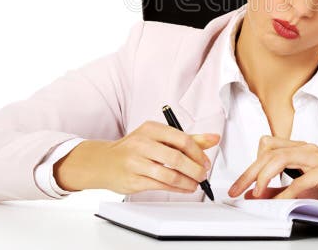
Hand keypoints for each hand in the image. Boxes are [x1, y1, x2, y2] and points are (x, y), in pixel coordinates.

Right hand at [54, 120, 219, 194]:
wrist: (103, 162)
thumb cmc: (134, 148)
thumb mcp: (158, 137)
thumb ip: (186, 138)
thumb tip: (213, 138)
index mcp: (151, 128)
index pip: (182, 139)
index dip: (198, 153)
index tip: (205, 162)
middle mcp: (142, 143)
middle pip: (177, 158)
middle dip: (195, 169)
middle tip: (203, 175)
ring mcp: (136, 162)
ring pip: (169, 174)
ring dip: (187, 182)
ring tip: (195, 183)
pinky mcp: (133, 180)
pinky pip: (160, 185)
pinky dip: (176, 189)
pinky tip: (184, 188)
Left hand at [227, 136, 317, 212]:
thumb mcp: (298, 190)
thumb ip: (277, 190)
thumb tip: (253, 193)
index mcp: (298, 149)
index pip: (266, 147)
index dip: (250, 164)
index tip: (239, 185)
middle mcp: (306, 148)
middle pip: (268, 152)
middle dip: (249, 173)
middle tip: (237, 189)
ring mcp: (317, 157)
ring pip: (280, 157)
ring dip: (263, 176)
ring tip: (257, 193)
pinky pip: (302, 179)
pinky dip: (287, 192)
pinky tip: (281, 202)